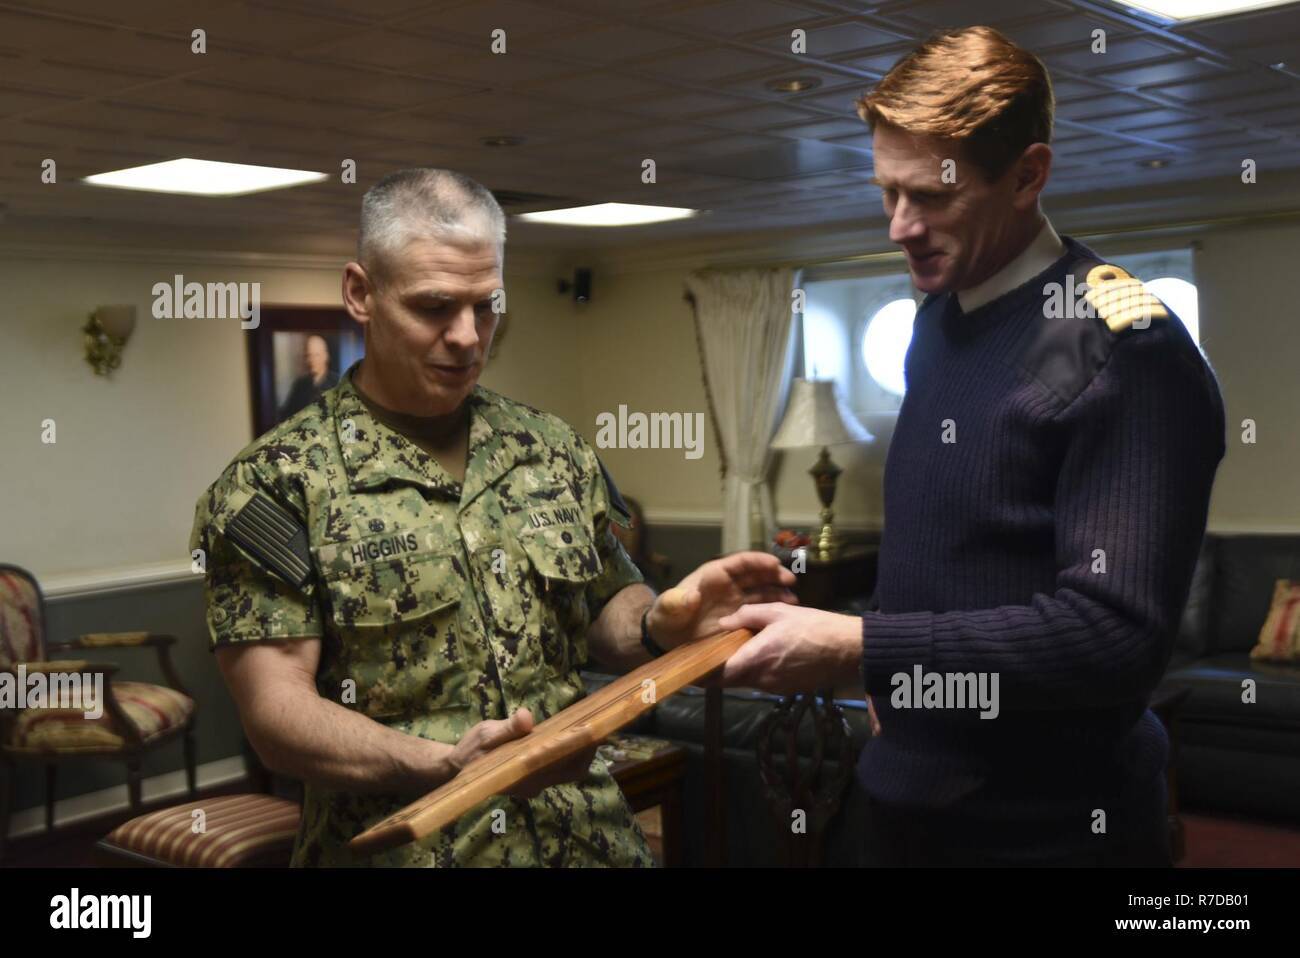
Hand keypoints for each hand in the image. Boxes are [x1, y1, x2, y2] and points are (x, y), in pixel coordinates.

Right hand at [448, 708, 597, 799]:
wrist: (457, 768)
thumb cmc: (472, 750)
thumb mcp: (486, 734)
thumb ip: (507, 728)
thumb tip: (527, 718)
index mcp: (526, 774)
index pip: (567, 766)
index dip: (584, 750)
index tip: (597, 731)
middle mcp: (535, 784)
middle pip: (573, 769)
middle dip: (588, 750)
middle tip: (598, 725)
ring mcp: (535, 784)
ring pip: (568, 770)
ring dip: (581, 752)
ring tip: (589, 727)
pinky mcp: (534, 780)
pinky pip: (559, 769)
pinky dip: (570, 754)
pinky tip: (571, 736)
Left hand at [648, 551, 797, 650]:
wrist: (667, 639)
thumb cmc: (666, 617)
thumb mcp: (667, 609)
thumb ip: (676, 602)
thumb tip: (690, 597)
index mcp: (714, 576)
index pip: (739, 562)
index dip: (757, 561)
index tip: (774, 563)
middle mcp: (729, 585)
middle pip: (755, 574)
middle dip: (773, 574)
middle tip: (790, 580)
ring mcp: (736, 601)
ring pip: (762, 591)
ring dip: (777, 592)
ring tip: (793, 599)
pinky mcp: (740, 618)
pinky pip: (760, 610)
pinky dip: (773, 610)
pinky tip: (785, 615)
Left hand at [715, 603, 862, 693]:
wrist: (850, 649)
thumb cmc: (814, 627)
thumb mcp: (779, 612)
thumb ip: (747, 615)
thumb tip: (723, 623)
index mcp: (756, 659)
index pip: (717, 676)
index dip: (701, 673)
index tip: (691, 665)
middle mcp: (762, 679)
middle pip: (729, 681)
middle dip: (718, 670)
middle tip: (712, 653)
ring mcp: (775, 688)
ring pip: (746, 681)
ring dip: (739, 669)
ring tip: (740, 649)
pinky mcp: (787, 690)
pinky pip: (762, 682)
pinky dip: (756, 671)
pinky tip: (764, 654)